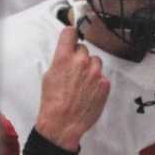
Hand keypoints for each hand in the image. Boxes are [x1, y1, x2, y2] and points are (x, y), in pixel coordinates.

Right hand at [35, 25, 110, 151]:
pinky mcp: (104, 84)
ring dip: (90, 68)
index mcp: (64, 57)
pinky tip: (89, 91)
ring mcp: (95, 73)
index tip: (72, 36)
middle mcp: (81, 62)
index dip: (71, 35)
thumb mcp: (50, 75)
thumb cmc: (53, 102)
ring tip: (82, 82)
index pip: (70, 32)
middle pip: (84, 49)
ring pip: (95, 61)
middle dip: (79, 56)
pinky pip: (102, 76)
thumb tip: (67, 53)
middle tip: (74, 70)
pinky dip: (97, 82)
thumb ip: (60, 60)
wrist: (63, 122)